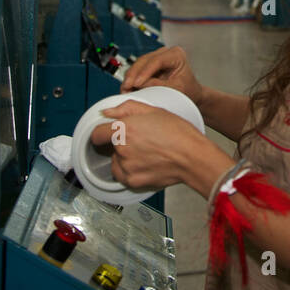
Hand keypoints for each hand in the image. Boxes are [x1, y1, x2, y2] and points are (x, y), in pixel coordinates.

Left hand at [88, 100, 206, 191]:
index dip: (102, 132)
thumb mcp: (154, 111)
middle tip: (140, 141)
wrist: (193, 157)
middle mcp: (122, 149)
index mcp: (124, 129)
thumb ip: (126, 108)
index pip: (97, 133)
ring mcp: (126, 167)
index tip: (107, 134)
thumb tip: (108, 112)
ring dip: (124, 159)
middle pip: (109, 148)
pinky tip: (146, 164)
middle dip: (120, 144)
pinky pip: (124, 176)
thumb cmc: (179, 133)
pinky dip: (131, 171)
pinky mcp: (133, 182)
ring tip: (145, 154)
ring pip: (116, 163)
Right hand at [122, 45, 204, 106]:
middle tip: (126, 87)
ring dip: (130, 77)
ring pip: (138, 64)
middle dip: (133, 75)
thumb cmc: (188, 89)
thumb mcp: (176, 89)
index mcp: (176, 54)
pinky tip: (126, 88)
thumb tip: (141, 84)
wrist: (190, 93)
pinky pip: (137, 70)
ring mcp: (156, 57)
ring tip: (125, 90)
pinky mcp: (148, 65)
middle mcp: (165, 53)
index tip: (137, 84)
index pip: (157, 61)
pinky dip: (131, 79)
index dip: (145, 72)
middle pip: (144, 60)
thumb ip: (160, 86)